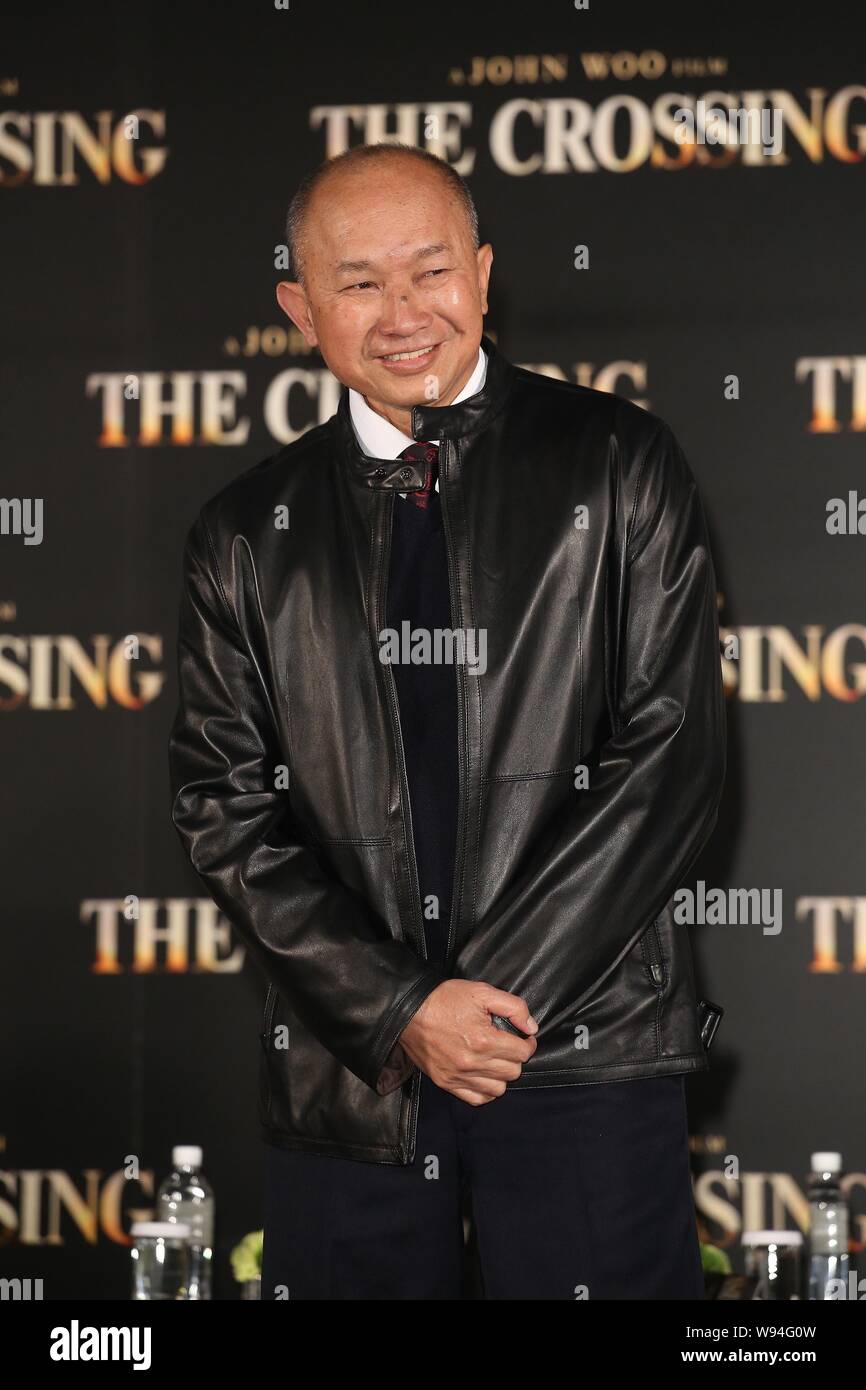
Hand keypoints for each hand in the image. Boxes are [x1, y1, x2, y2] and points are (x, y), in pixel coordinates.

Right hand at [399, 979, 538, 1104]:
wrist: (409, 1010)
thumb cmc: (445, 999)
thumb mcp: (482, 991)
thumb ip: (513, 1007)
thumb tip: (531, 1027)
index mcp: (484, 1039)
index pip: (523, 1053)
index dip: (528, 1043)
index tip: (523, 1037)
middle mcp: (472, 1062)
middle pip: (513, 1072)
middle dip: (515, 1057)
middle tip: (508, 1046)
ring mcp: (458, 1075)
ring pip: (498, 1089)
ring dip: (501, 1075)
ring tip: (495, 1060)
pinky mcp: (446, 1082)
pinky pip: (476, 1099)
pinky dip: (485, 1090)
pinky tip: (483, 1075)